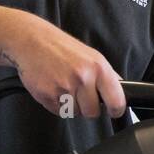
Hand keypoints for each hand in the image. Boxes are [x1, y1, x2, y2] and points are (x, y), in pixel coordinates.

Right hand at [10, 14, 125, 117]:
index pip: (116, 101)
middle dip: (87, 107)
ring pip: (75, 113)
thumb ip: (107, 76)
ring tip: (63, 85)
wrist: (31, 40)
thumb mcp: (92, 56)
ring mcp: (64, 87)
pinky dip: (56, 103)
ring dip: (70, 105)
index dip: (116, 110)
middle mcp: (83, 78)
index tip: (113, 111)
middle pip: (93, 112)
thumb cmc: (61, 48)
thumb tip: (121, 92)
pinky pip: (58, 111)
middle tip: (79, 92)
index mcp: (98, 68)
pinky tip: (53, 87)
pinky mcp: (47, 95)